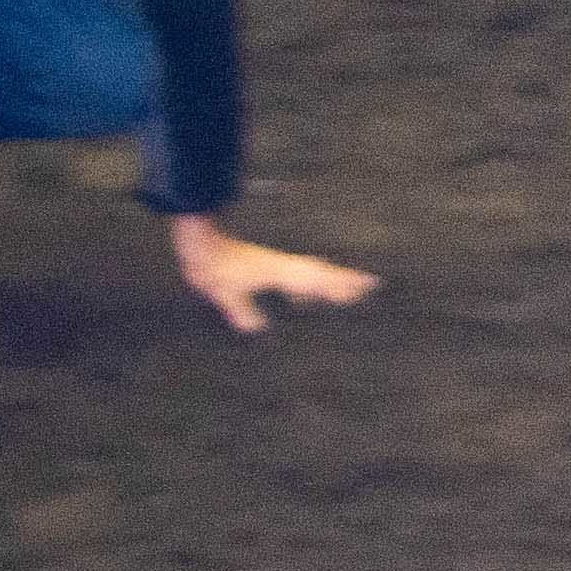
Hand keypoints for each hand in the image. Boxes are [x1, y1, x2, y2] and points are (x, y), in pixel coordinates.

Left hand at [171, 214, 380, 332]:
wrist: (202, 242)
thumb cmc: (214, 267)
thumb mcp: (226, 293)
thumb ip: (242, 310)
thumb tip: (258, 328)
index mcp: (281, 272)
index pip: (318, 279)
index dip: (341, 284)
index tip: (366, 284)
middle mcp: (284, 266)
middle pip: (322, 273)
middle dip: (345, 280)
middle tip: (368, 285)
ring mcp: (277, 264)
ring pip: (311, 272)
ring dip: (329, 280)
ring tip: (344, 291)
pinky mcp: (267, 265)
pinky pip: (296, 275)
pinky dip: (307, 285)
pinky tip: (302, 295)